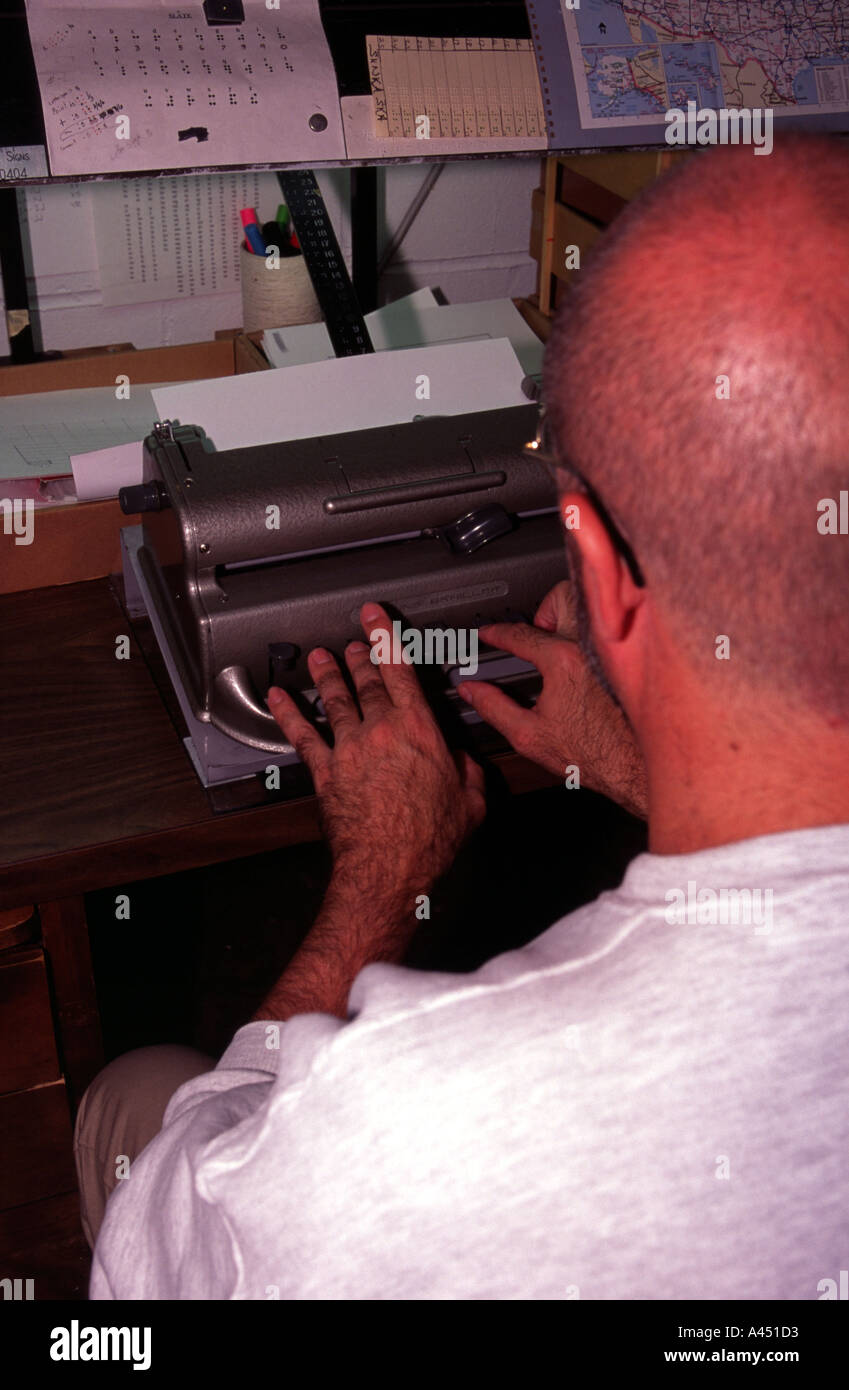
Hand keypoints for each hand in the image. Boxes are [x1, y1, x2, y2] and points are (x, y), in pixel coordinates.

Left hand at [266, 602, 485, 898]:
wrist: (388, 868)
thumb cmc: (427, 839)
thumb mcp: (471, 801)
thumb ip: (468, 772)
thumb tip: (464, 762)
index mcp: (419, 730)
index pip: (401, 671)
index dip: (387, 638)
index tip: (376, 618)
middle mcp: (381, 731)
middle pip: (366, 681)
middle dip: (359, 655)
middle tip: (354, 640)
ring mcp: (348, 749)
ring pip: (334, 700)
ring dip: (327, 675)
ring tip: (321, 657)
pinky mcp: (325, 772)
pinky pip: (302, 736)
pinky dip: (288, 714)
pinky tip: (279, 698)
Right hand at [458, 582, 647, 818]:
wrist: (633, 767)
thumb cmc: (591, 755)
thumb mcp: (528, 735)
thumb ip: (493, 708)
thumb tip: (471, 691)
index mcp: (562, 662)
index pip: (520, 634)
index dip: (497, 633)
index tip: (489, 634)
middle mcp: (589, 647)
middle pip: (561, 597)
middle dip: (542, 610)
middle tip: (535, 635)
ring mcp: (610, 650)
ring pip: (589, 605)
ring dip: (568, 616)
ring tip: (558, 641)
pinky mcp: (626, 658)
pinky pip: (605, 628)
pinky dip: (588, 633)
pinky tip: (581, 657)